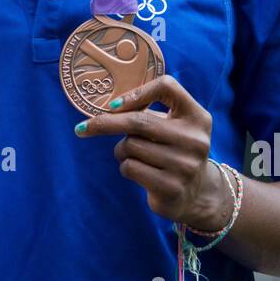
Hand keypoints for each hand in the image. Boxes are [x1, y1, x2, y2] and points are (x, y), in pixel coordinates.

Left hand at [74, 74, 230, 230]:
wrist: (196, 193)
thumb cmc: (173, 150)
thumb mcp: (173, 127)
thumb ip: (149, 113)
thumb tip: (106, 108)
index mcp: (197, 117)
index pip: (167, 87)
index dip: (137, 92)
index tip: (113, 105)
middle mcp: (195, 139)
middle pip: (139, 121)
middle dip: (106, 123)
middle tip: (82, 127)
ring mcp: (185, 165)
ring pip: (130, 146)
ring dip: (122, 150)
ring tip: (136, 155)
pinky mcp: (171, 187)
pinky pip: (130, 168)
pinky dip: (126, 167)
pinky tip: (139, 172)